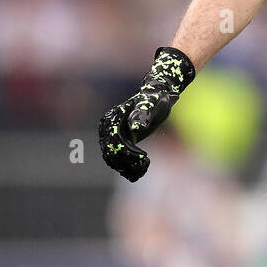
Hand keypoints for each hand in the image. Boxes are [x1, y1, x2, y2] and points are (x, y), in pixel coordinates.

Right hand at [98, 46, 194, 182]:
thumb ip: (144, 113)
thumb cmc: (156, 99)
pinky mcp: (119, 141)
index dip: (128, 153)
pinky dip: (126, 168)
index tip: (144, 157)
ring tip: (143, 169)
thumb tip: (136, 127)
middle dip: (127, 162)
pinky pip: (117, 159)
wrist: (157, 95)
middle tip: (145, 165)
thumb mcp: (153, 104)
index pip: (115, 142)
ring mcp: (112, 135)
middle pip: (111, 152)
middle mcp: (108, 127)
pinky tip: (139, 172)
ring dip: (126, 168)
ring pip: (112, 159)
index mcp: (113, 118)